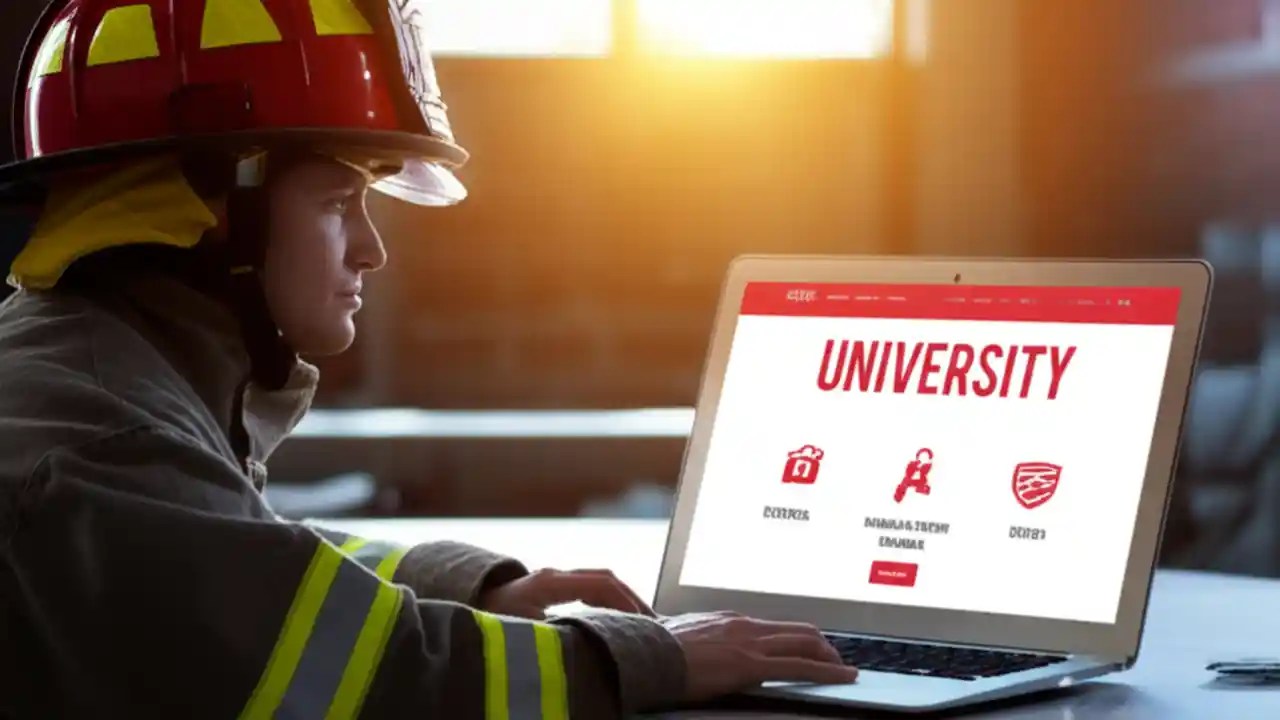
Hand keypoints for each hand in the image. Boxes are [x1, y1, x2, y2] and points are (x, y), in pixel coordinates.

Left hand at [478, 568, 656, 619]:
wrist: (464, 607)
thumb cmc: (488, 623)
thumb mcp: (522, 633)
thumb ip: (555, 636)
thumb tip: (588, 647)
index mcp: (550, 582)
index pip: (601, 583)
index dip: (627, 602)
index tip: (645, 624)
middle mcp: (554, 574)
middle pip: (605, 578)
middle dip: (633, 599)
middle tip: (655, 625)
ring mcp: (553, 578)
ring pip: (599, 581)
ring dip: (623, 599)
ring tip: (645, 623)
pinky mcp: (551, 587)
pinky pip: (589, 588)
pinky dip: (609, 601)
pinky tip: (619, 619)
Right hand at [665, 611, 858, 700]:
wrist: (645, 654)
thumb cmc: (655, 650)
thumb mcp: (681, 640)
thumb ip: (698, 643)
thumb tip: (695, 651)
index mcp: (729, 620)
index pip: (772, 627)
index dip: (794, 638)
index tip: (804, 647)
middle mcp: (744, 625)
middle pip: (796, 630)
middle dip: (820, 644)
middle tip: (834, 658)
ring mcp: (750, 642)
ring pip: (804, 643)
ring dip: (828, 656)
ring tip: (843, 669)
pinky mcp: (751, 663)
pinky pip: (800, 666)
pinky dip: (827, 671)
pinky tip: (843, 677)